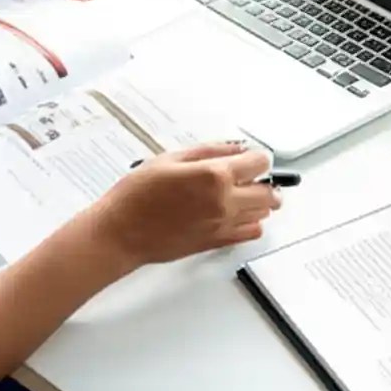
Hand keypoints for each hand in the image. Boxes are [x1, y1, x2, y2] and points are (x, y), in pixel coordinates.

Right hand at [89, 142, 279, 266]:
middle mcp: (225, 202)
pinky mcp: (217, 242)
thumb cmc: (136, 196)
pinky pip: (251, 233)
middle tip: (247, 177)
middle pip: (269, 192)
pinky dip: (250, 222)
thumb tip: (234, 148)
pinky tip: (234, 214)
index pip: (259, 163)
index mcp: (214, 176)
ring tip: (237, 195)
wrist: (121, 232)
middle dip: (263, 181)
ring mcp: (223, 225)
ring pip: (263, 213)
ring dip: (257, 202)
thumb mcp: (170, 159)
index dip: (254, 157)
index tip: (247, 157)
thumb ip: (208, 151)